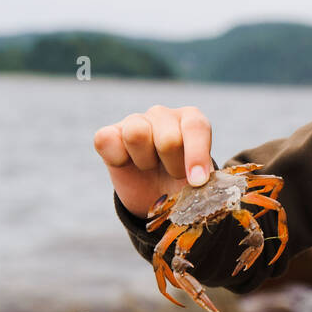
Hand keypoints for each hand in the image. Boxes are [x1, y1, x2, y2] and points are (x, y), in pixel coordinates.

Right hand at [93, 105, 214, 219]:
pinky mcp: (109, 133)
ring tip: (149, 167)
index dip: (197, 156)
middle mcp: (163, 115)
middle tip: (173, 174)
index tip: (197, 182)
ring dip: (145, 161)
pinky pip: (106, 139)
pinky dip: (116, 158)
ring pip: (136, 133)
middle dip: (173, 166)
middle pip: (168, 139)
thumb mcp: (200, 185)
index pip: (196, 127)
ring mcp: (135, 121)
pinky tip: (126, 163)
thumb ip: (206, 183)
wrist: (155, 196)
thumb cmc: (182, 185)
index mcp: (192, 120)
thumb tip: (201, 186)